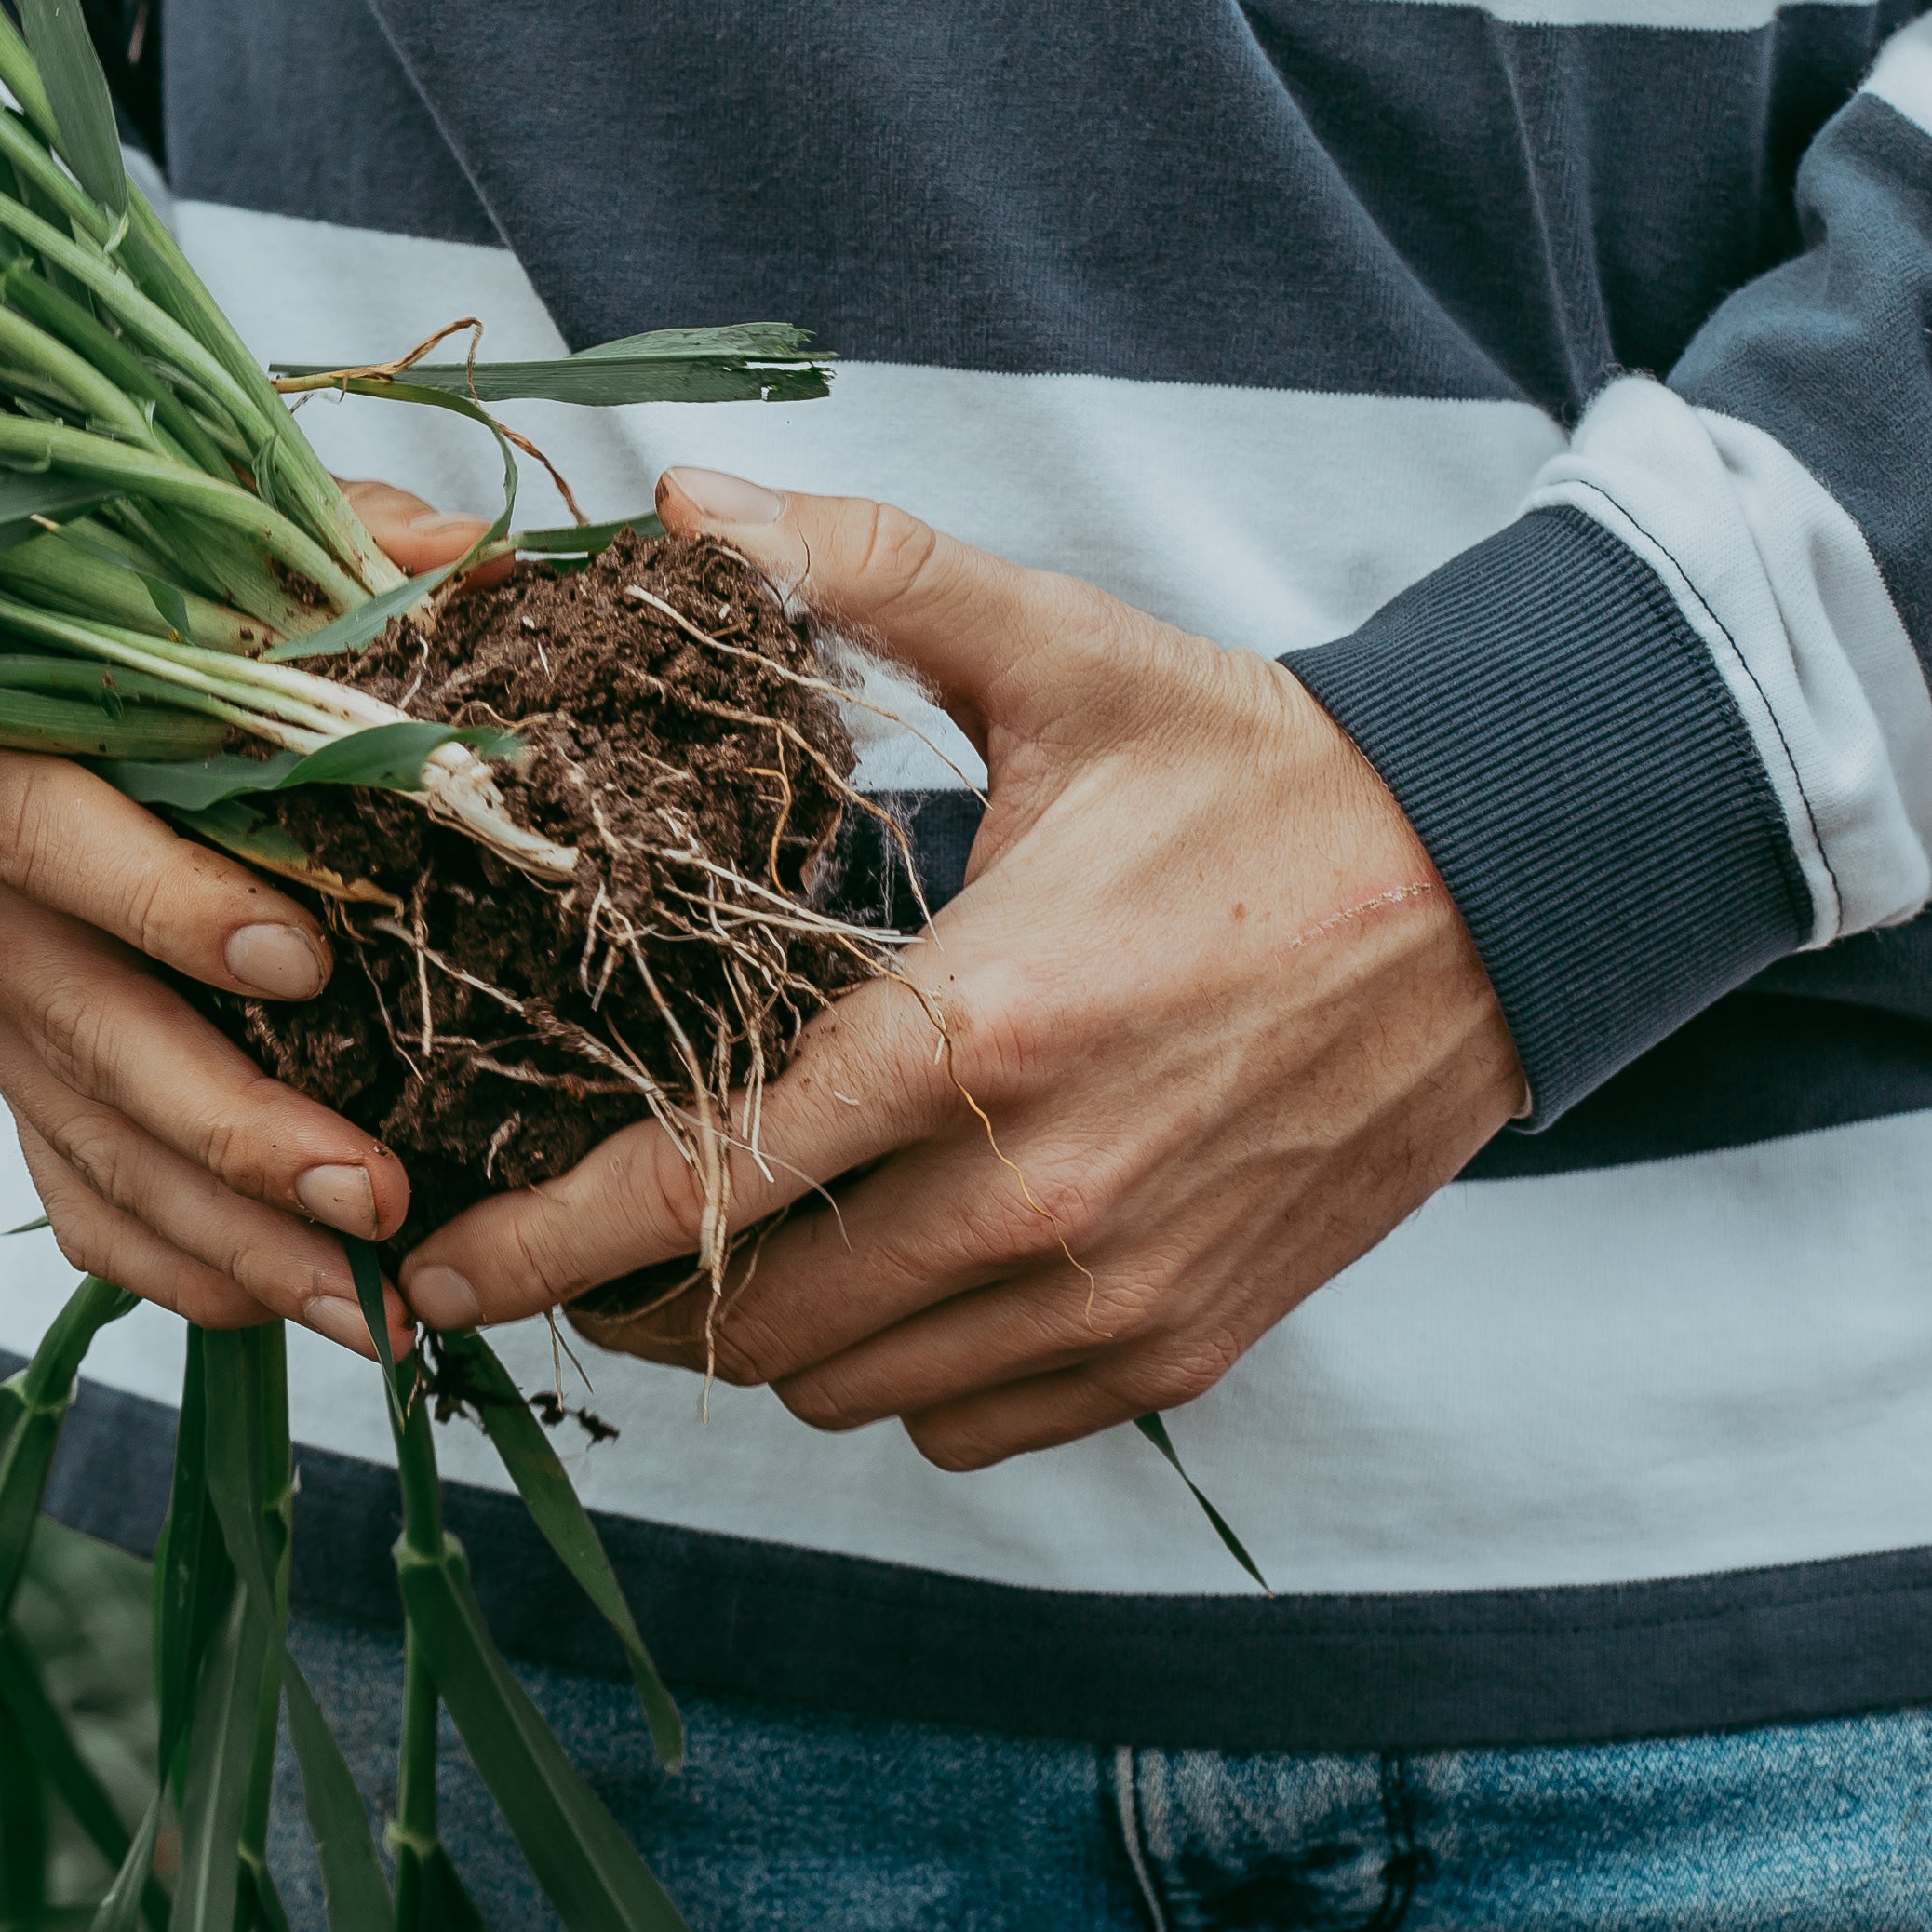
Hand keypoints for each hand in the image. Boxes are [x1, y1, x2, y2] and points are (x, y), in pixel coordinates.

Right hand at [0, 481, 492, 1349]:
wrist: (56, 656)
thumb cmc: (179, 600)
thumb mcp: (259, 556)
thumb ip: (357, 562)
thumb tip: (488, 566)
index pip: (39, 826)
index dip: (160, 902)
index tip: (308, 963)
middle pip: (70, 1021)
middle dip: (228, 1125)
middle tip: (376, 1195)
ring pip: (77, 1135)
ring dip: (226, 1232)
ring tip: (369, 1302)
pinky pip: (68, 1195)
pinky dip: (174, 1265)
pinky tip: (282, 1305)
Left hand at [397, 469, 1525, 1471]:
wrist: (1504, 890)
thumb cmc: (1263, 770)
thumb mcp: (1062, 648)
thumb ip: (858, 570)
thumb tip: (679, 506)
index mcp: (977, 1031)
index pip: (699, 1182)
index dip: (537, 1245)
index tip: (428, 1270)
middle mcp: (1040, 1197)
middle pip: (750, 1320)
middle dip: (633, 1292)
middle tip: (576, 1230)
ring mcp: (1116, 1292)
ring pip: (850, 1389)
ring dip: (767, 1333)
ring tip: (731, 1241)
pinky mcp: (1181, 1346)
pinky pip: (969, 1426)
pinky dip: (903, 1376)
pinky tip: (891, 1271)